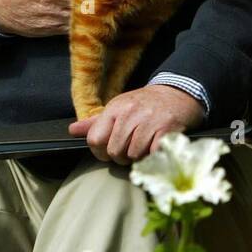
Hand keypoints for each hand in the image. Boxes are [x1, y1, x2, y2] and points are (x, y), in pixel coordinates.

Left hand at [68, 85, 206, 164]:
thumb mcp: (119, 107)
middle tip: (131, 150)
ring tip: (145, 147)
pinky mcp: (167, 129)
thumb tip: (72, 131)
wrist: (179, 93)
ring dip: (139, 157)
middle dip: (121, 157)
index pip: (95, 139)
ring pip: (133, 154)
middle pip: (114, 151)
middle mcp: (130, 113)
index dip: (100, 152)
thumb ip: (96, 123)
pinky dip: (154, 156)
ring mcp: (149, 121)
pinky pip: (152, 154)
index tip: (109, 152)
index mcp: (115, 108)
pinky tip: (156, 147)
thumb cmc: (145, 104)